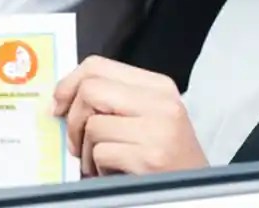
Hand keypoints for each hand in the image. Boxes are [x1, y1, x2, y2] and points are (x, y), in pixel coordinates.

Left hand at [52, 56, 207, 176]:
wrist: (200, 193)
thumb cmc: (167, 158)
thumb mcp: (148, 117)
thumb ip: (114, 99)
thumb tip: (63, 96)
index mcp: (158, 86)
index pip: (98, 65)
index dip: (68, 84)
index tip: (58, 104)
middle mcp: (161, 103)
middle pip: (90, 90)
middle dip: (73, 119)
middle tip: (76, 141)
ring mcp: (158, 130)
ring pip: (92, 125)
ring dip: (86, 151)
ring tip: (101, 163)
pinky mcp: (150, 158)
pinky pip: (100, 153)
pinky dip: (97, 169)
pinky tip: (112, 174)